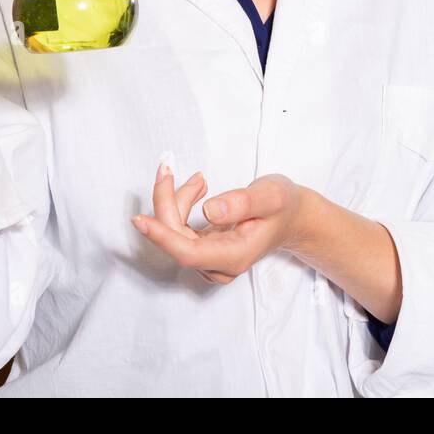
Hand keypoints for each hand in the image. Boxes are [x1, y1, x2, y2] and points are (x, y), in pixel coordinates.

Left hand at [132, 162, 306, 284]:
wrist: (293, 217)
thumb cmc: (284, 205)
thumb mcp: (271, 195)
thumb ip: (243, 203)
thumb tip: (210, 211)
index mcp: (236, 256)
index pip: (190, 253)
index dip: (163, 237)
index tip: (140, 220)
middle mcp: (219, 265)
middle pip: (177, 239)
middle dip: (169, 201)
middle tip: (170, 168)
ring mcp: (210, 261)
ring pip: (175, 234)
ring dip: (177, 201)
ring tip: (200, 179)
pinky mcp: (203, 251)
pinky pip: (178, 231)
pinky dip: (180, 206)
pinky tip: (197, 189)